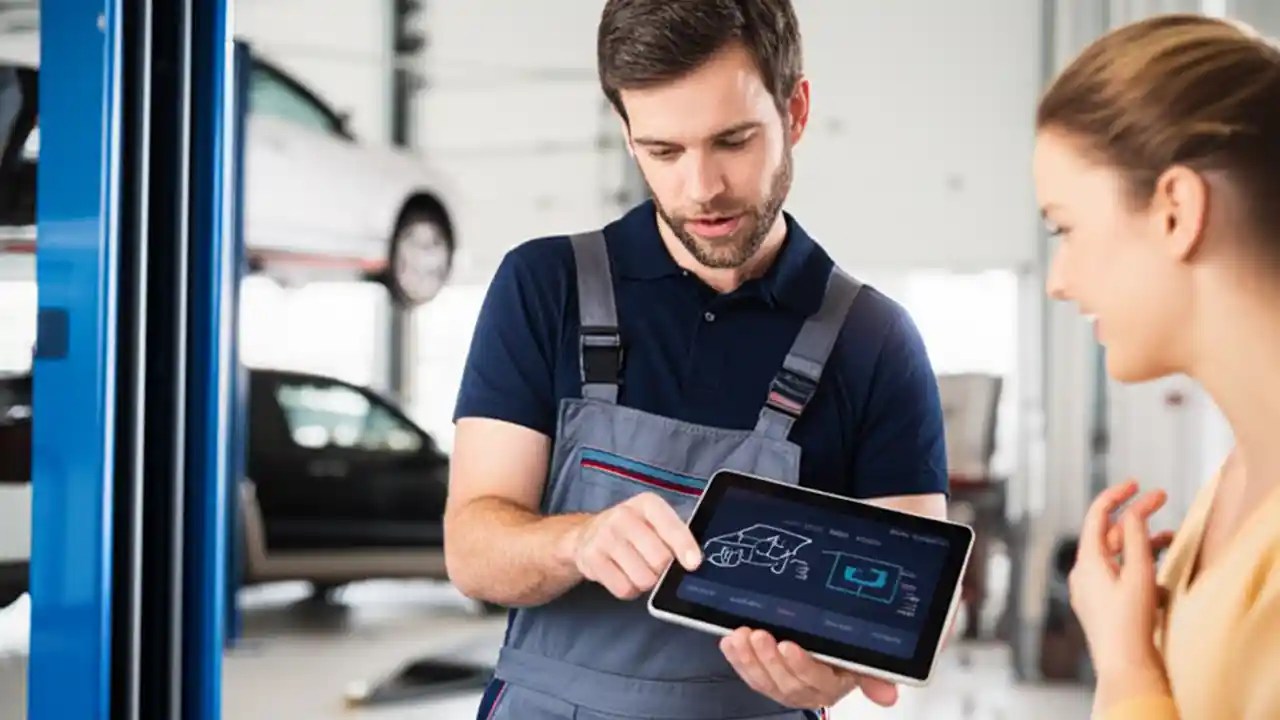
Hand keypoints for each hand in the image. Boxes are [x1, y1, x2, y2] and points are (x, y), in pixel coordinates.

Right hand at [572, 492, 701, 599]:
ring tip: (638, 569)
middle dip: (663, 569)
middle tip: (655, 564)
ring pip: (643, 578)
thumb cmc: (632, 530)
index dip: (685, 547)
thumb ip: (675, 536)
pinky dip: (629, 589)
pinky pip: (624, 589)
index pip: (671, 527)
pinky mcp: (591, 558)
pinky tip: (624, 575)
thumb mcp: (654, 521)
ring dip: (646, 581)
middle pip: (660, 559)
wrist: (586, 534)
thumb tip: (694, 561)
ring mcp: (605, 536)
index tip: (693, 563)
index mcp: (647, 503)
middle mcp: (624, 516)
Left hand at [720, 627, 898, 709]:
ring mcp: (782, 685)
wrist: (820, 639)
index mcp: (832, 685)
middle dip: (770, 659)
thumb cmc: (842, 648)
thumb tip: (889, 696)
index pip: (818, 681)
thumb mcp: (862, 656)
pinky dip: (737, 658)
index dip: (802, 666)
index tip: (789, 646)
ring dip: (749, 659)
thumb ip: (874, 674)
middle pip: (787, 683)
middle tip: (760, 635)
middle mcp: (806, 690)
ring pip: (764, 680)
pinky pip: (748, 675)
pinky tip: (730, 641)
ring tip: (741, 636)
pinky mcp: (763, 678)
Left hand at [1069, 481, 1168, 676]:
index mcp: (1087, 561)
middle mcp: (1084, 573)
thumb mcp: (1138, 573)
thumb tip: (1133, 511)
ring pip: (1117, 556)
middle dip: (1136, 516)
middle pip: (1109, 534)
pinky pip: (1119, 576)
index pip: (1097, 516)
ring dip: (1141, 543)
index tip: (1136, 483)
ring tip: (1169, 537)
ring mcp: (1092, 590)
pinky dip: (1138, 569)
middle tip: (1162, 499)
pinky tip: (1161, 578)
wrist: (1126, 667)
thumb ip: (1137, 538)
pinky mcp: (1103, 606)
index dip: (1115, 495)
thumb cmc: (1130, 622)